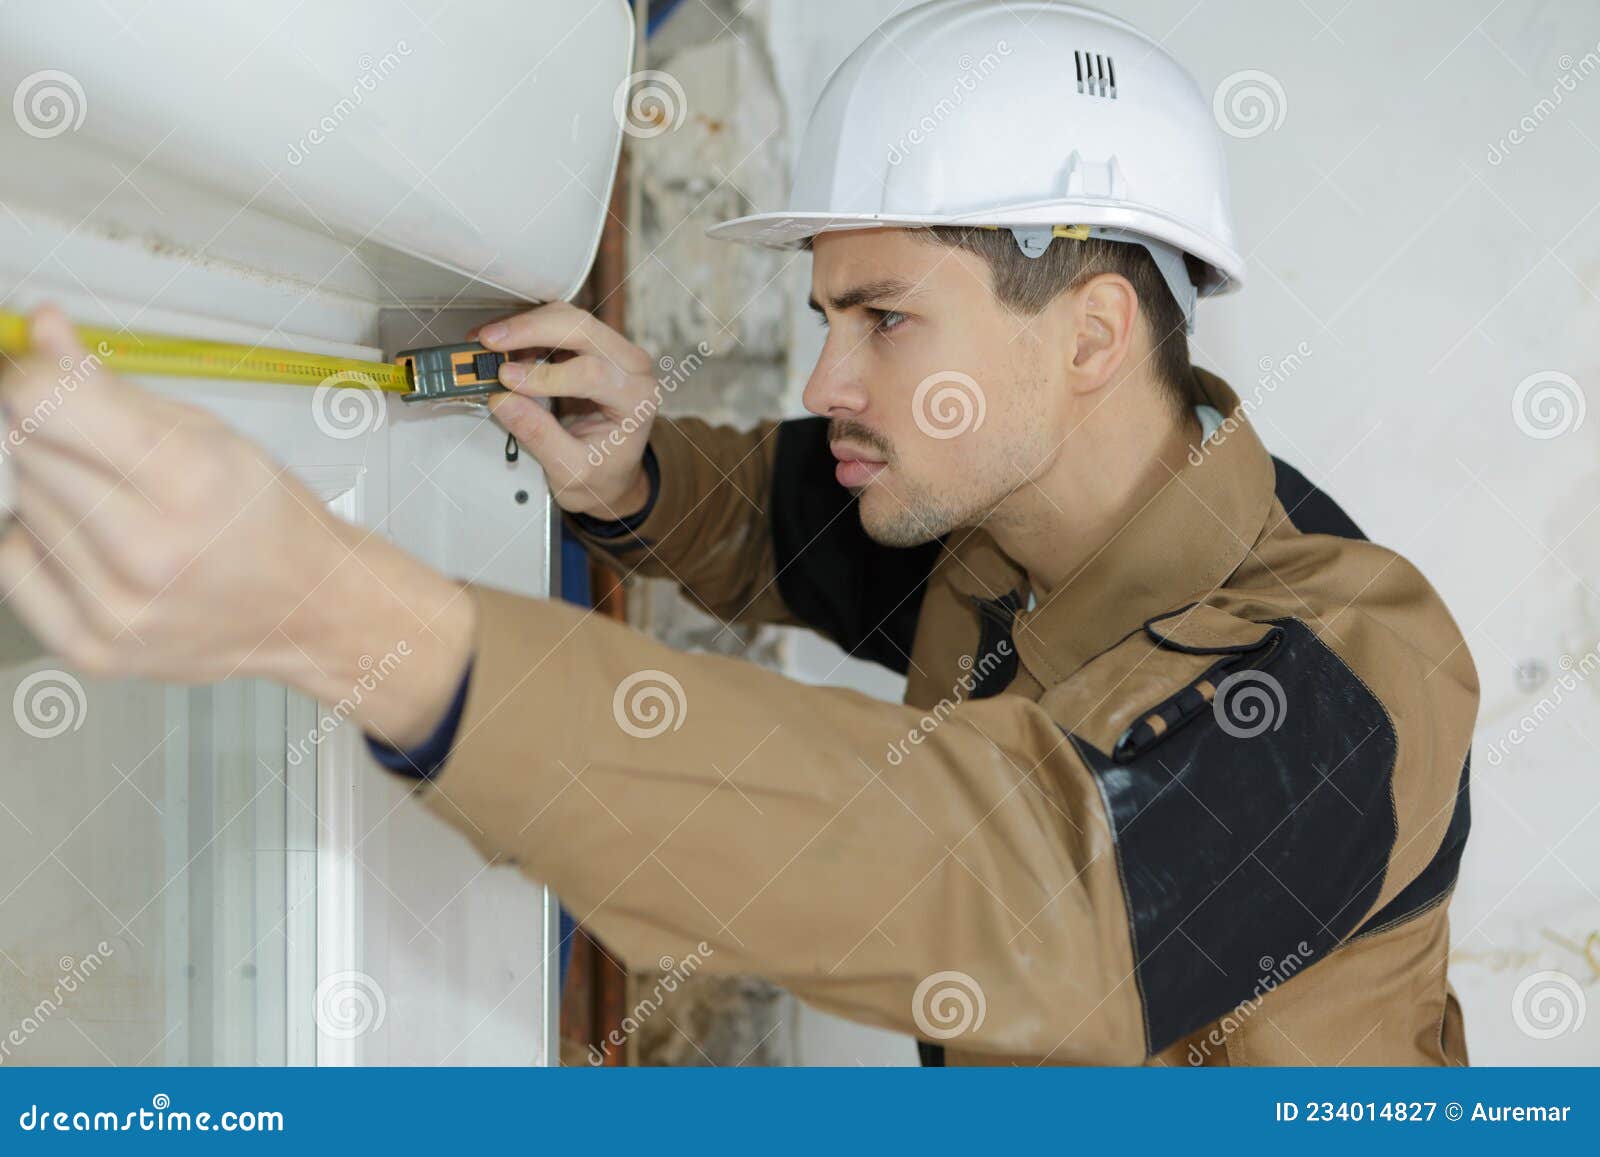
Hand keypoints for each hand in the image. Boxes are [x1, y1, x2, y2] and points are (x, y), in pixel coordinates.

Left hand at [0, 307, 473, 747]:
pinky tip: (86, 543)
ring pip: (17, 507)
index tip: (36, 373)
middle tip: (92, 446)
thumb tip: (40, 333)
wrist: (309, 613)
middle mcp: (147, 549)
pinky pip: (11, 567)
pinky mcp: (91, 649)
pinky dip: (36, 545)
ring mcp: (114, 607)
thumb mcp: (212, 433)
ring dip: (47, 492)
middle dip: (45, 433)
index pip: (44, 402)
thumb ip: (114, 387)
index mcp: (188, 479)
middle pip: (23, 452)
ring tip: (111, 504)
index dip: (30, 375)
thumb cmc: (269, 521)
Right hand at [475, 301, 658, 520]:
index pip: (593, 373)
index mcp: (638, 399)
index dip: (545, 374)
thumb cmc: (603, 475)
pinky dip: (526, 330)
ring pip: (568, 318)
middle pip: (583, 329)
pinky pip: (558, 325)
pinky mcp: (592, 347)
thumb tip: (501, 399)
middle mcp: (632, 367)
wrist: (614, 478)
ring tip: (487, 343)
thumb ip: (538, 434)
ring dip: (524, 326)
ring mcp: (614, 352)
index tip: (506, 380)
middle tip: (489, 342)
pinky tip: (502, 343)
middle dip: (531, 330)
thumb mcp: (571, 470)